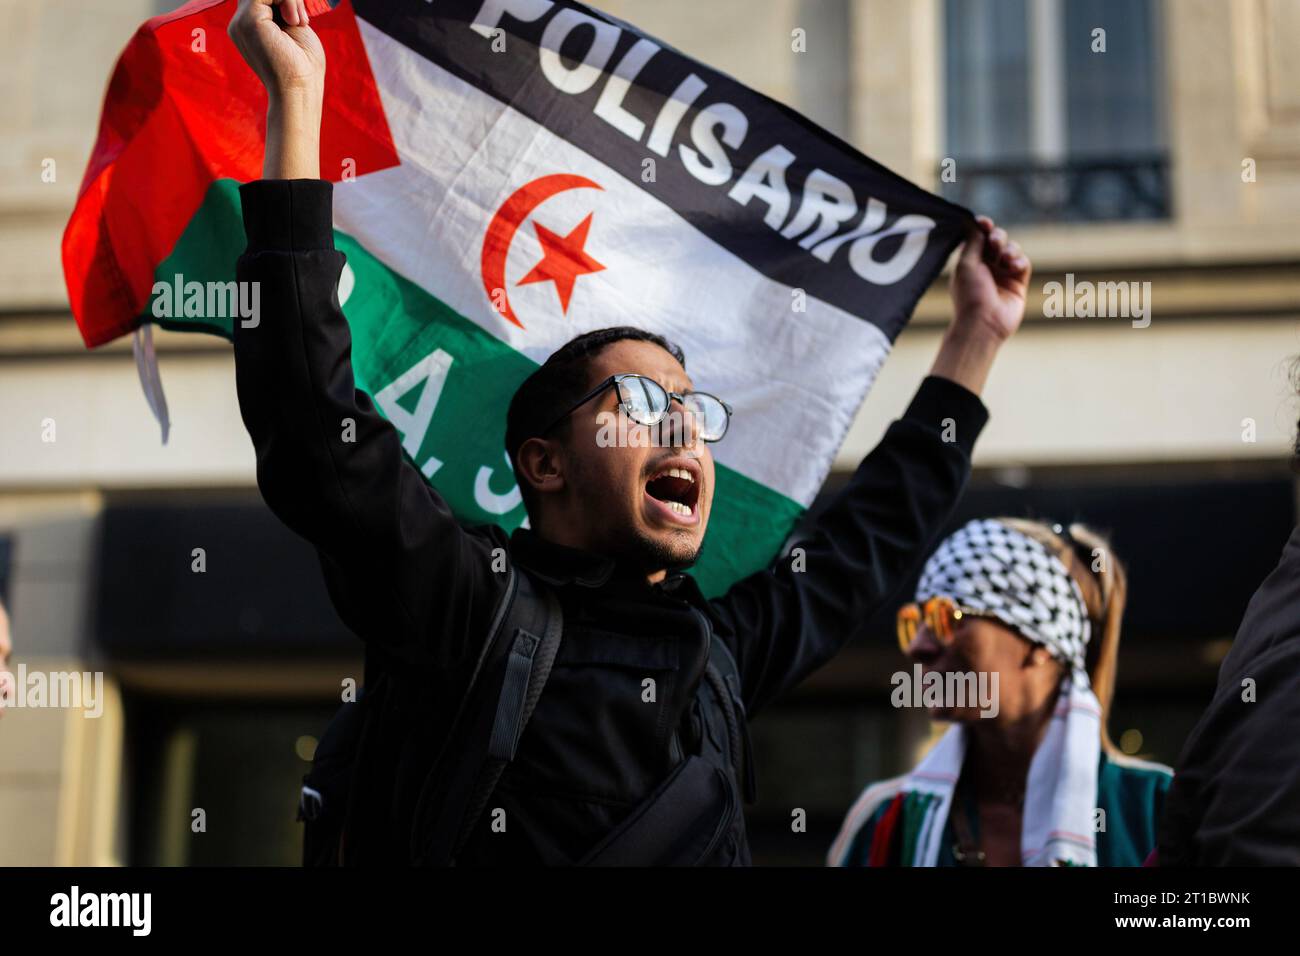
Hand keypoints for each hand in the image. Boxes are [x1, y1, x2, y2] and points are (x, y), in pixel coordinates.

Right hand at [228, 0, 325, 98]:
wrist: (300, 91)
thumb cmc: (304, 65)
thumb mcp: (293, 25)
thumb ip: (283, 5)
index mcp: (249, 25)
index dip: (285, 0)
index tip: (302, 20)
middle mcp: (240, 23)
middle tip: (302, 20)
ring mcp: (240, 23)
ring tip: (299, 22)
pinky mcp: (247, 22)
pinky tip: (294, 21)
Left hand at [949, 215, 1030, 342]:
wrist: (984, 324)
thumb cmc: (969, 295)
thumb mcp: (965, 264)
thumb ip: (972, 241)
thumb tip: (972, 221)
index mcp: (969, 261)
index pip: (978, 237)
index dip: (982, 227)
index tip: (984, 222)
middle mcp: (986, 267)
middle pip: (996, 240)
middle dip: (997, 237)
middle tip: (994, 243)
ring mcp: (1002, 274)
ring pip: (1012, 249)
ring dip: (1010, 249)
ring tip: (1006, 259)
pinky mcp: (1017, 282)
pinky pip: (1023, 263)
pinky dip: (1020, 260)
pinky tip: (1014, 265)